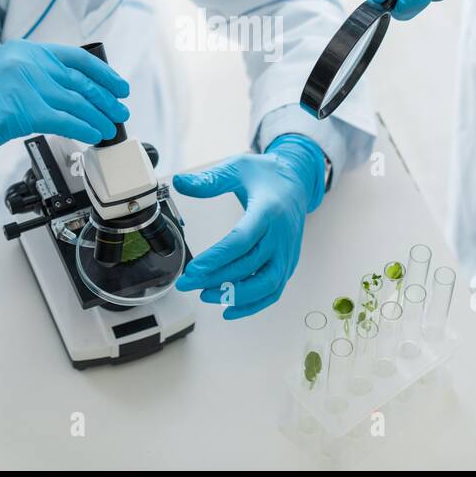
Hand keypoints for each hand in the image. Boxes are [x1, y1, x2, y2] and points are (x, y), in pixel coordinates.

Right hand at [0, 40, 129, 193]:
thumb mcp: (2, 80)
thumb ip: (33, 80)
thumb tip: (69, 95)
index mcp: (23, 51)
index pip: (75, 58)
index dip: (103, 73)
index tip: (119, 85)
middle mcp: (27, 62)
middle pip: (81, 81)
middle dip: (107, 99)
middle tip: (121, 111)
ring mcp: (25, 84)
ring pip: (78, 102)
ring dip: (100, 117)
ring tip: (111, 128)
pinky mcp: (23, 110)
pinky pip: (67, 120)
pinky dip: (86, 129)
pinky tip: (94, 136)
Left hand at [173, 135, 325, 318]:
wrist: (296, 182)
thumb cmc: (266, 176)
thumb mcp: (237, 167)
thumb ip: (209, 179)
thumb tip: (179, 183)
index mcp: (268, 210)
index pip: (242, 239)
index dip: (217, 258)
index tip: (194, 269)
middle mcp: (281, 235)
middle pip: (249, 265)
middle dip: (215, 278)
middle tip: (187, 283)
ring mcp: (287, 252)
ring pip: (266, 284)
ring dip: (236, 295)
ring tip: (206, 295)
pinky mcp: (288, 263)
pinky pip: (274, 290)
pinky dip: (253, 305)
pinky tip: (229, 309)